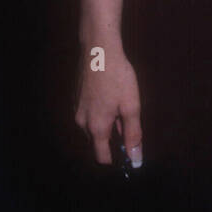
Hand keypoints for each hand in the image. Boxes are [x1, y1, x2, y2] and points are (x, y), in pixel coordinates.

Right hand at [74, 45, 142, 167]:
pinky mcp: (76, 99)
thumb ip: (133, 134)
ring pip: (93, 128)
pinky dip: (100, 114)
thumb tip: (136, 157)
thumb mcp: (131, 106)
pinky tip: (111, 98)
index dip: (115, 160)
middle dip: (112, 140)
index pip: (101, 157)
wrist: (98, 50)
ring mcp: (77, 110)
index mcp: (96, 127)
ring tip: (121, 105)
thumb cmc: (118, 77)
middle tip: (128, 122)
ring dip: (106, 125)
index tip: (128, 156)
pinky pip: (89, 115)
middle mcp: (82, 122)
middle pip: (97, 143)